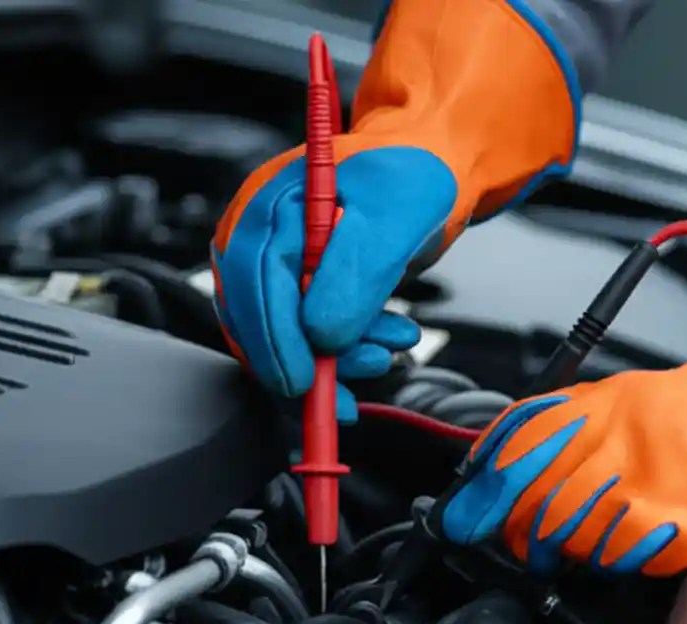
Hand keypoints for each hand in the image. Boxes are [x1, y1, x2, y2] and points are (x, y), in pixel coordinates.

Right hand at [210, 139, 456, 421]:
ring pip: (283, 335)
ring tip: (391, 348)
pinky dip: (346, 351)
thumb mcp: (392, 218)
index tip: (301, 382)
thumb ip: (354, 275)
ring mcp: (280, 265)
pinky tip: (386, 342)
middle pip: (256, 317)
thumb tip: (320, 336)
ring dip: (337, 358)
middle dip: (304, 361)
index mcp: (269, 206)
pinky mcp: (302, 289)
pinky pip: (307, 335)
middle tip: (345, 394)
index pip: (251, 282)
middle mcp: (262, 237)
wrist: (435, 167)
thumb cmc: (411, 175)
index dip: (273, 338)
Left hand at [439, 359, 686, 576]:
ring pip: (568, 526)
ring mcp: (652, 477)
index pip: (519, 438)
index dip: (484, 477)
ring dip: (556, 548)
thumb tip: (506, 455)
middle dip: (510, 524)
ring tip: (560, 554)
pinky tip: (617, 555)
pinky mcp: (683, 520)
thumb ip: (573, 419)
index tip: (469, 504)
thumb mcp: (633, 394)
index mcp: (606, 400)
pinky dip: (609, 562)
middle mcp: (621, 434)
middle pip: (533, 488)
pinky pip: (620, 554)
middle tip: (511, 540)